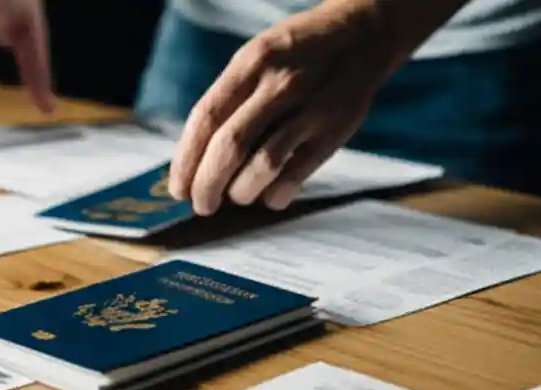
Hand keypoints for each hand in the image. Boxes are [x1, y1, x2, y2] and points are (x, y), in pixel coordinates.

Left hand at [168, 0, 463, 214]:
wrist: (362, 35)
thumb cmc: (297, 54)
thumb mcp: (257, 57)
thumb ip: (229, 99)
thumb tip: (196, 157)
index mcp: (251, 63)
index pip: (206, 118)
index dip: (186, 160)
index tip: (178, 187)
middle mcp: (279, 84)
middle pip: (230, 146)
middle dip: (208, 184)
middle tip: (202, 204)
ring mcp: (310, 109)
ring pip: (263, 165)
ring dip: (241, 192)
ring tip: (237, 196)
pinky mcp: (334, 131)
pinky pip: (296, 174)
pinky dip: (275, 195)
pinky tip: (269, 196)